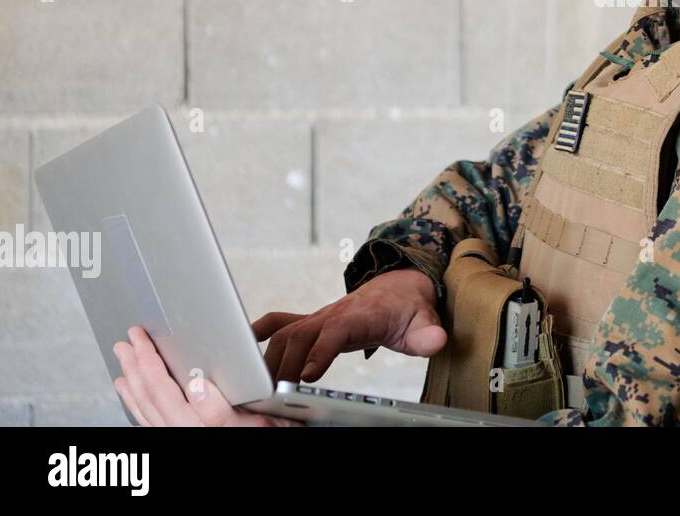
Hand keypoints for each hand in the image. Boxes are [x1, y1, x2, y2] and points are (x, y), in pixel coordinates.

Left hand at [113, 326, 302, 426]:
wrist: (270, 449)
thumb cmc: (266, 436)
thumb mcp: (254, 422)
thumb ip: (219, 411)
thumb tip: (196, 386)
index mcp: (193, 426)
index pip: (160, 387)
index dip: (147, 359)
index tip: (140, 337)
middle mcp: (178, 433)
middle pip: (145, 396)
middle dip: (133, 366)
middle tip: (125, 343)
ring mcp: (174, 436)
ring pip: (142, 409)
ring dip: (131, 382)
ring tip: (124, 364)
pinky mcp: (177, 438)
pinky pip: (147, 421)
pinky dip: (135, 404)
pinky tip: (134, 395)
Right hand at [253, 265, 446, 384]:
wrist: (401, 285)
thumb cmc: (409, 306)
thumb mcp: (425, 320)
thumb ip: (429, 332)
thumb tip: (436, 340)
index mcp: (361, 314)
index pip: (336, 330)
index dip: (321, 351)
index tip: (309, 375)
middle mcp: (334, 313)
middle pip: (301, 334)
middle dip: (285, 362)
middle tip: (275, 393)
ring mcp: (321, 316)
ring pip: (286, 332)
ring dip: (270, 357)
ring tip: (260, 386)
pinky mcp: (314, 320)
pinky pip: (282, 321)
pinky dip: (261, 331)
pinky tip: (244, 344)